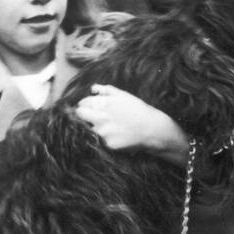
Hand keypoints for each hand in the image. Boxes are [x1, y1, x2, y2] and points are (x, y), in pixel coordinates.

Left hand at [75, 85, 189, 163]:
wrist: (152, 129)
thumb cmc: (139, 110)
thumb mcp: (124, 95)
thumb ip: (106, 90)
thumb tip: (93, 89)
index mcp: (103, 103)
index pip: (82, 104)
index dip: (84, 106)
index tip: (88, 108)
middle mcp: (100, 117)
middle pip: (81, 116)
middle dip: (84, 115)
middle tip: (94, 117)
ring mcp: (104, 132)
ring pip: (91, 129)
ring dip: (97, 127)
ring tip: (112, 127)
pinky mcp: (109, 144)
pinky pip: (102, 141)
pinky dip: (107, 138)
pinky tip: (118, 135)